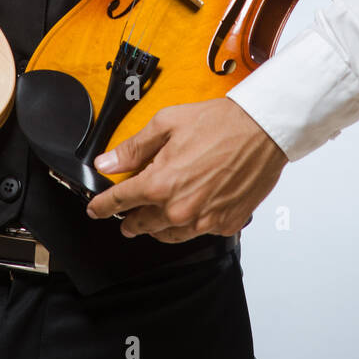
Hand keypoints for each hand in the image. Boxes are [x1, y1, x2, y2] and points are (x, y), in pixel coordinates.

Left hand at [86, 97, 287, 242]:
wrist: (262, 130)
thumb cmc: (220, 123)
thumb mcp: (166, 124)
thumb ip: (133, 148)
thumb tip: (107, 163)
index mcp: (160, 183)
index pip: (119, 202)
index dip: (102, 207)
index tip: (95, 210)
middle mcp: (179, 208)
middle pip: (141, 224)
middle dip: (130, 220)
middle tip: (126, 217)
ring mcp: (203, 220)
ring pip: (168, 234)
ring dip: (157, 226)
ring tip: (154, 217)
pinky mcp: (224, 224)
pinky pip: (198, 232)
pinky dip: (190, 224)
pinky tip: (192, 208)